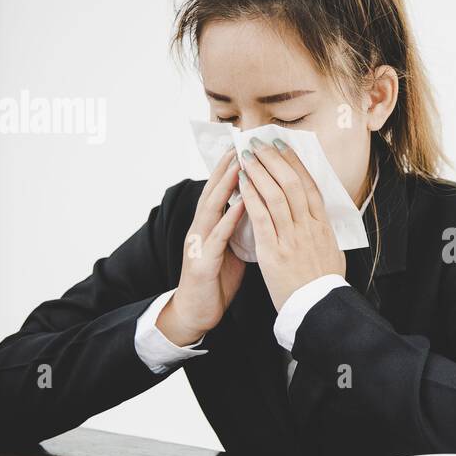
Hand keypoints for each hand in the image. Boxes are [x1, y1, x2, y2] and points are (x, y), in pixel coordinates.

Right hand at [157, 147, 247, 345]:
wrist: (197, 313)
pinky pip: (218, 237)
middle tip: (241, 143)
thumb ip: (240, 228)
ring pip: (212, 208)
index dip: (233, 169)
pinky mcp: (202, 262)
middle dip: (227, 167)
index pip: (222, 191)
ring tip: (240, 165)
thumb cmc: (216, 281)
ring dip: (225, 185)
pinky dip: (229, 220)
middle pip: (214, 191)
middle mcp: (202, 229)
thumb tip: (258, 208)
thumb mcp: (232, 249)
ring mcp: (200, 244)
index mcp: (211, 226)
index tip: (248, 147)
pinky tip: (240, 206)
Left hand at [235, 135, 345, 312]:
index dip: (295, 163)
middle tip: (260, 143)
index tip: (283, 146)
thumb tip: (319, 217)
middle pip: (291, 183)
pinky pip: (261, 217)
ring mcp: (292, 238)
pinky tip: (242, 182)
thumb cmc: (323, 284)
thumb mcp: (332, 252)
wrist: (318, 309)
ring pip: (276, 195)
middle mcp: (308, 227)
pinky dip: (251, 196)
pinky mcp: (274, 251)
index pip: (309, 185)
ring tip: (247, 155)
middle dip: (274, 159)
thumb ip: (323, 232)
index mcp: (322, 226)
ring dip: (260, 171)